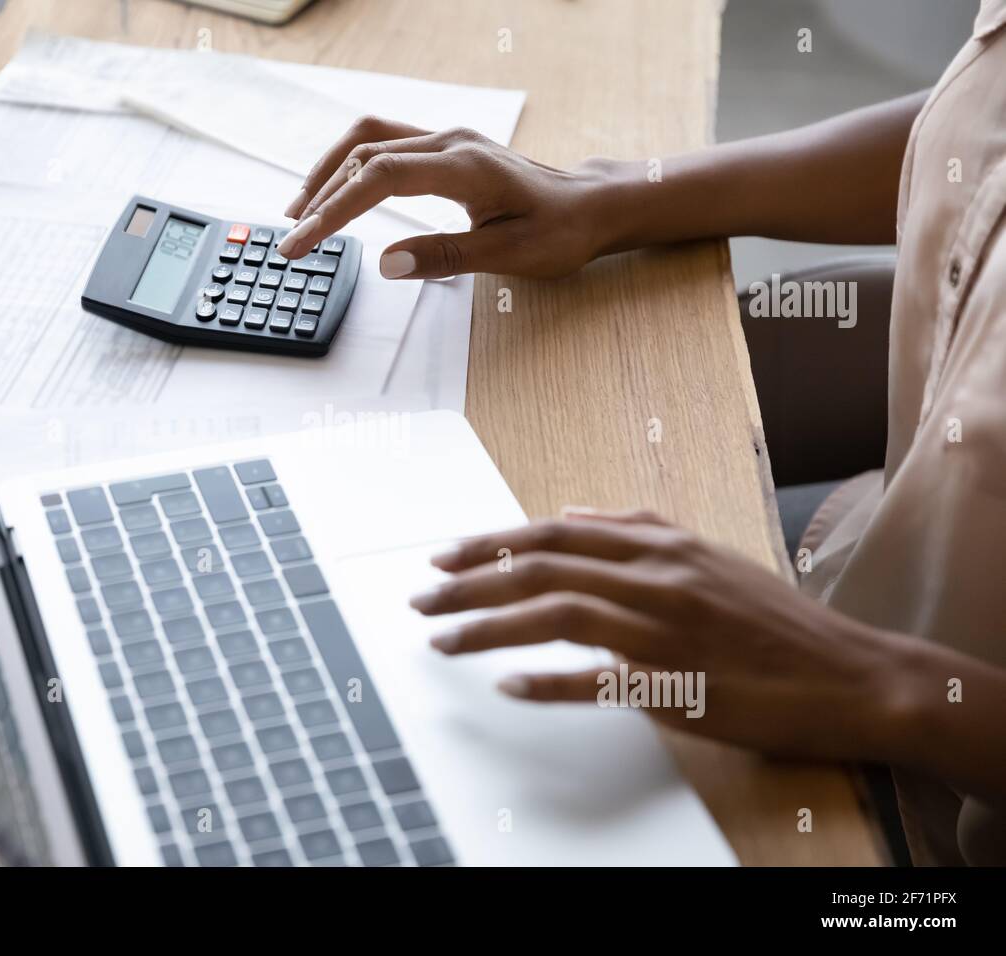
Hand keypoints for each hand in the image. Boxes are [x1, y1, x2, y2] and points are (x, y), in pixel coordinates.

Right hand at [275, 115, 618, 279]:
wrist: (588, 206)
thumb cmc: (558, 231)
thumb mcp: (510, 255)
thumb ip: (446, 257)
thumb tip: (386, 264)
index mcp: (466, 166)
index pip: (381, 177)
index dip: (335, 209)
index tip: (303, 242)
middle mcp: (450, 142)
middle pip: (363, 154)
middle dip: (320, 197)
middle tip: (291, 242)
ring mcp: (445, 140)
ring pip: (367, 141)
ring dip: (327, 174)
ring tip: (299, 215)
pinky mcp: (442, 149)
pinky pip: (382, 144)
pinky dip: (348, 167)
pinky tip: (332, 192)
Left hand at [410, 508, 923, 761]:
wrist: (852, 674)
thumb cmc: (775, 620)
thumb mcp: (707, 555)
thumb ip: (637, 530)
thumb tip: (571, 514)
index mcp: (662, 544)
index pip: (553, 534)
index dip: (490, 543)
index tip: (443, 556)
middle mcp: (659, 577)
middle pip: (542, 569)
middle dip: (470, 582)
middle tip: (422, 599)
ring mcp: (668, 630)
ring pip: (558, 615)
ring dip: (489, 627)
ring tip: (443, 640)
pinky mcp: (681, 685)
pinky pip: (602, 682)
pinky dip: (549, 683)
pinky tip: (508, 686)